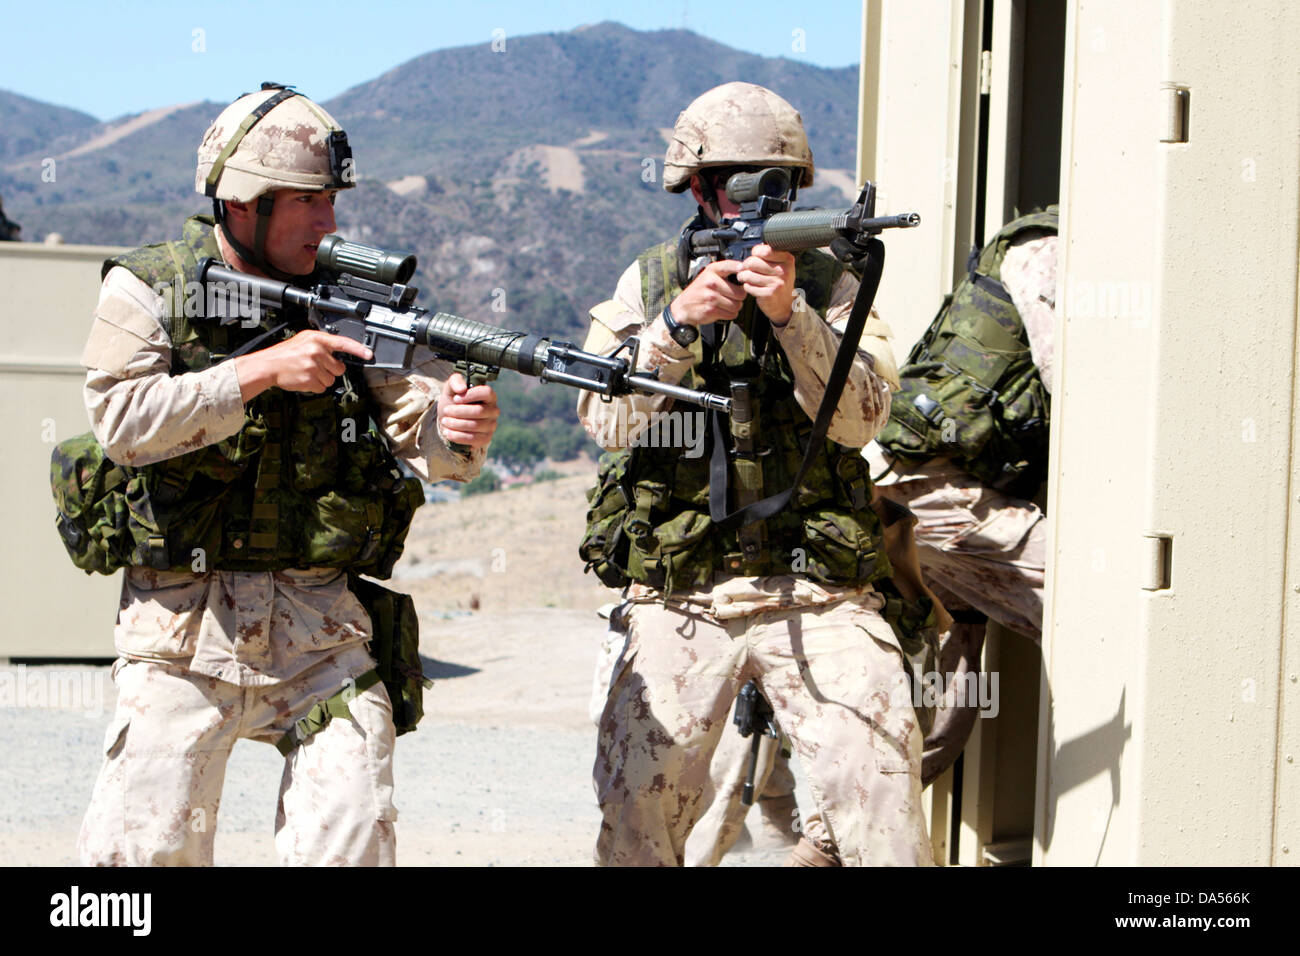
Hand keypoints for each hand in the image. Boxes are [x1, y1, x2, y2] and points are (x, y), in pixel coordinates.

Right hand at [233, 330, 371, 401]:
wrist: (268, 365)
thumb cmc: (286, 354)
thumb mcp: (304, 341)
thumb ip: (322, 345)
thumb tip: (340, 352)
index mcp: (316, 339)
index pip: (343, 343)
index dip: (358, 349)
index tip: (369, 354)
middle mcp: (316, 351)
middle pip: (339, 368)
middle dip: (330, 370)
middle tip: (315, 366)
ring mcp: (313, 366)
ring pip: (331, 379)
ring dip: (321, 379)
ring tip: (306, 372)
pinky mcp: (310, 379)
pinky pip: (322, 387)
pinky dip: (315, 386)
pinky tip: (304, 379)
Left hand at [438, 372, 498, 449]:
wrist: (450, 419)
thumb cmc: (454, 401)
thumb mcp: (451, 388)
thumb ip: (455, 381)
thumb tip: (462, 388)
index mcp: (489, 396)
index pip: (486, 392)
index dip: (470, 395)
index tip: (455, 399)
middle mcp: (493, 410)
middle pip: (479, 411)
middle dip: (459, 412)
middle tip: (446, 411)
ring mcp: (491, 425)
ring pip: (475, 426)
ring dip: (456, 424)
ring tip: (444, 421)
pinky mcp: (486, 438)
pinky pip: (473, 439)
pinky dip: (458, 436)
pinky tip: (448, 432)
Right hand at [667, 259, 746, 326]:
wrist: (683, 307)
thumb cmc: (699, 291)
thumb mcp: (708, 275)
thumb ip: (725, 272)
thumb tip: (745, 273)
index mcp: (711, 271)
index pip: (731, 266)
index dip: (741, 270)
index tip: (744, 272)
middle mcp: (711, 282)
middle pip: (740, 293)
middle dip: (739, 297)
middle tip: (733, 297)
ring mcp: (711, 297)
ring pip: (737, 305)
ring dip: (734, 307)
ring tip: (726, 304)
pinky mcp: (712, 310)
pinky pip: (731, 314)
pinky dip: (729, 314)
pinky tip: (722, 310)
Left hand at [736, 244, 796, 324]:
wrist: (785, 304)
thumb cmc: (779, 282)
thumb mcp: (780, 265)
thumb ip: (768, 256)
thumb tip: (748, 254)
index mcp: (786, 259)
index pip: (763, 250)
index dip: (755, 253)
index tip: (754, 257)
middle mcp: (783, 271)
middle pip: (753, 261)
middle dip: (745, 265)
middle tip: (745, 269)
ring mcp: (776, 283)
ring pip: (748, 274)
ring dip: (743, 276)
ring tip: (745, 278)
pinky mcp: (768, 294)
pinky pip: (748, 286)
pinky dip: (747, 287)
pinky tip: (753, 287)